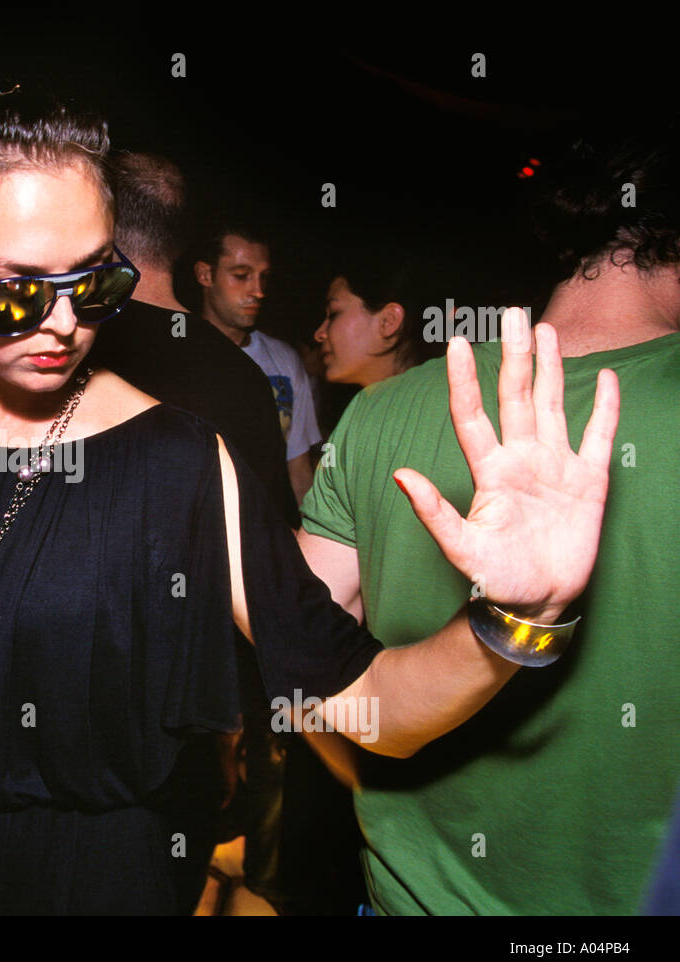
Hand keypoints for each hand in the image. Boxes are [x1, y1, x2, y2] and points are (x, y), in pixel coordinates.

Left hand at [394, 309, 619, 622]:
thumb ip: (433, 511)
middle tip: (512, 314)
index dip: (465, 381)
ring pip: (552, 406)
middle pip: (516, 397)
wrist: (534, 602)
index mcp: (490, 471)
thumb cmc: (494, 578)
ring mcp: (556, 467)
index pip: (473, 415)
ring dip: (551, 369)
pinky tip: (605, 379)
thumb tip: (400, 475)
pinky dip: (604, 409)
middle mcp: (521, 460)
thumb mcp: (460, 547)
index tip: (455, 344)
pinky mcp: (588, 482)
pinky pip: (598, 436)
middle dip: (514, 356)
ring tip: (546, 331)